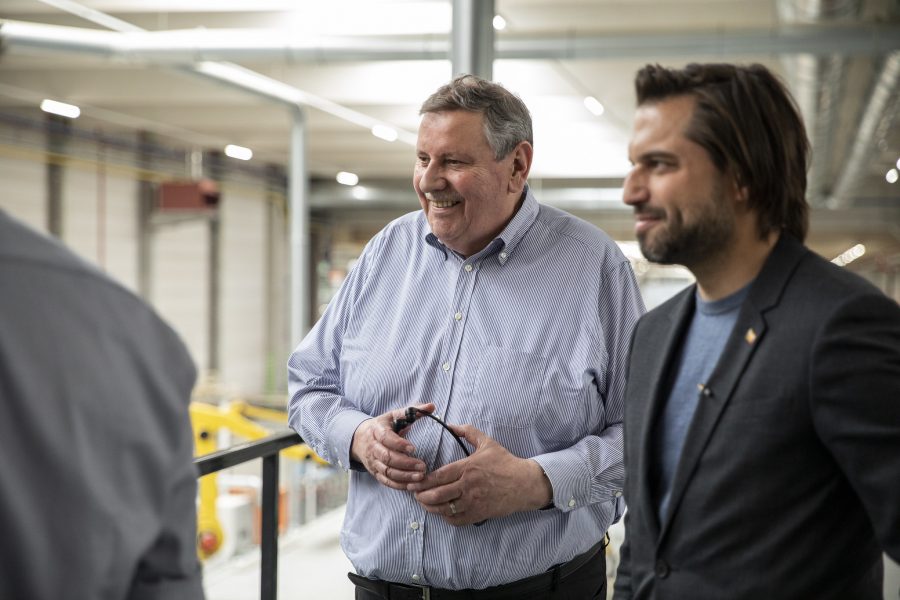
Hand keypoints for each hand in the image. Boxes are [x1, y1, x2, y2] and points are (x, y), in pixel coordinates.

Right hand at [350, 403, 434, 489]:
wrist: (359, 439)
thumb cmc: (382, 426)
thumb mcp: (394, 415)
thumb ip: (413, 411)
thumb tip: (432, 406)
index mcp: (377, 430)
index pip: (386, 438)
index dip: (399, 444)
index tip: (413, 448)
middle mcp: (373, 447)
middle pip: (387, 457)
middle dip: (406, 463)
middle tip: (423, 466)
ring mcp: (373, 462)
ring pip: (387, 472)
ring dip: (404, 476)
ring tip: (421, 476)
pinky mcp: (375, 472)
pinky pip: (386, 481)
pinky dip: (399, 485)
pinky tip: (412, 485)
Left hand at [408, 423, 550, 525]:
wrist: (525, 483)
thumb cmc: (505, 462)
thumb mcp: (487, 443)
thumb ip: (468, 432)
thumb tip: (452, 425)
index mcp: (468, 467)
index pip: (439, 476)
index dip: (423, 481)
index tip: (414, 481)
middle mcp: (468, 486)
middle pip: (437, 495)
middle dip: (421, 496)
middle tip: (415, 494)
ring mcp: (473, 502)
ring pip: (444, 509)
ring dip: (430, 508)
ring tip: (424, 504)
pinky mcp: (479, 514)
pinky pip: (457, 520)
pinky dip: (446, 517)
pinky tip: (442, 512)